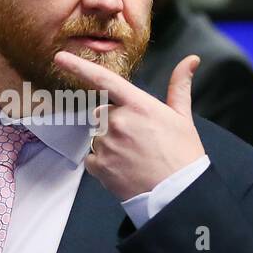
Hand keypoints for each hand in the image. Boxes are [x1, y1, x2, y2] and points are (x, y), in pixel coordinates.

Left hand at [53, 51, 205, 201]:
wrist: (178, 194)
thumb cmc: (182, 155)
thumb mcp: (183, 117)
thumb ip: (179, 86)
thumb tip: (191, 60)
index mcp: (138, 106)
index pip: (104, 80)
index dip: (79, 67)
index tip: (60, 58)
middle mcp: (118, 122)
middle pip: (102, 113)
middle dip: (114, 122)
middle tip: (138, 140)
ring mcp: (107, 144)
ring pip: (98, 136)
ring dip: (109, 143)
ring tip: (134, 157)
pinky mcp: (99, 166)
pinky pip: (92, 158)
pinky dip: (103, 162)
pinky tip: (123, 168)